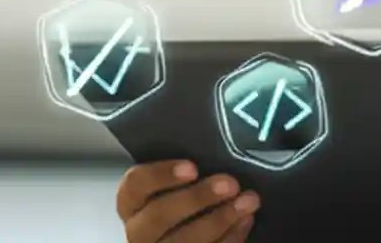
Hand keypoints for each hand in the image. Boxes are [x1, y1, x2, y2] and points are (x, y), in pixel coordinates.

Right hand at [116, 160, 260, 241]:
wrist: (188, 224)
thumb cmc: (184, 192)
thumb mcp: (178, 179)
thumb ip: (186, 168)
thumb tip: (216, 146)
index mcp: (132, 202)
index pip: (135, 184)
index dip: (161, 175)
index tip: (193, 168)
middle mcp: (138, 230)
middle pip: (159, 215)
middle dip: (197, 198)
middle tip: (231, 184)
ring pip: (183, 241)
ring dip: (220, 219)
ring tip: (249, 201)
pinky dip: (230, 237)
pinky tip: (246, 220)